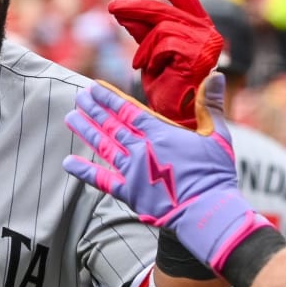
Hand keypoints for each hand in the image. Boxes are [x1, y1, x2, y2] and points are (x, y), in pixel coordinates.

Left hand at [63, 75, 266, 270]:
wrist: (206, 212)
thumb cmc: (215, 174)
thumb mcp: (218, 134)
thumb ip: (212, 104)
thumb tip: (217, 74)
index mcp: (159, 133)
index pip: (128, 109)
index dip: (109, 97)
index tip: (94, 87)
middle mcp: (140, 149)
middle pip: (111, 125)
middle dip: (94, 109)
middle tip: (79, 96)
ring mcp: (132, 172)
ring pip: (104, 146)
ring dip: (87, 131)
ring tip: (70, 118)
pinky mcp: (129, 193)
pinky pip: (102, 180)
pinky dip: (84, 171)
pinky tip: (67, 163)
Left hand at [107, 0, 223, 127]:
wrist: (179, 122)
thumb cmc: (167, 94)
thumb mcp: (151, 56)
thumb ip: (143, 33)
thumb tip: (123, 10)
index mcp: (201, 32)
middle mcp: (209, 35)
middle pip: (167, 10)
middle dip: (137, 8)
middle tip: (112, 7)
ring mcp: (206, 44)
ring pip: (163, 26)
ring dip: (145, 46)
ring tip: (143, 65)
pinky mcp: (199, 55)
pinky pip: (164, 41)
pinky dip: (151, 55)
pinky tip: (150, 70)